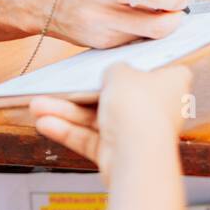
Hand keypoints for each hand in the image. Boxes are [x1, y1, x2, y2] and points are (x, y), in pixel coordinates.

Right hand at [29, 63, 191, 184]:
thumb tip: (113, 71)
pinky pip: (91, 138)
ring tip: (37, 107)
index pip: (158, 67)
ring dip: (66, 112)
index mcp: (171, 83)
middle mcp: (156, 107)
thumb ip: (115, 68)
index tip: (118, 56)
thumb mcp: (121, 71)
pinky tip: (44, 124)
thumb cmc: (138, 106)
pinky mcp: (118, 153)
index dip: (138, 61)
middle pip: (116, 94)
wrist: (136, 154)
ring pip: (96, 118)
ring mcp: (136, 131)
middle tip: (59, 85)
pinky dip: (69, 131)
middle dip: (82, 91)